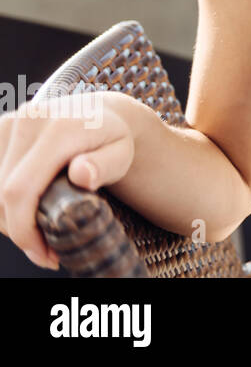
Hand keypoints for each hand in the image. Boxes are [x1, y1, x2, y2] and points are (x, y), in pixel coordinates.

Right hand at [0, 92, 135, 270]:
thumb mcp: (122, 154)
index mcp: (60, 129)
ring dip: (8, 217)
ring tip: (39, 230)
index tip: (43, 254)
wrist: (100, 112)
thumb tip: (82, 174)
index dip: (23, 229)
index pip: (20, 190)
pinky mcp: (2, 128)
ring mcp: (11, 122)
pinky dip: (4, 200)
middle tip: (46, 250)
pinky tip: (26, 209)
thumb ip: (105, 165)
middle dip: (19, 230)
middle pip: (2, 193)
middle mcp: (30, 120)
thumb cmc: (113, 139)